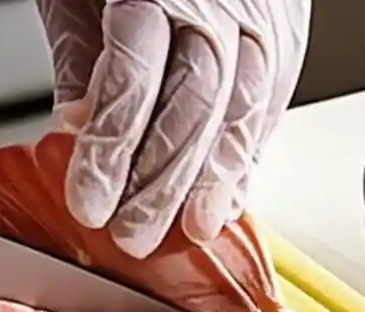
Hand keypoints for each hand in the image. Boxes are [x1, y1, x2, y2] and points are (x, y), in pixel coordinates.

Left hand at [36, 0, 309, 257]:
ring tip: (191, 228)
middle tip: (132, 234)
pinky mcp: (288, 31)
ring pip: (243, 111)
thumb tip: (75, 121)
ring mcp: (263, 18)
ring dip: (215, 180)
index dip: (111, 151)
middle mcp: (221, 5)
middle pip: (194, 108)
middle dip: (161, 183)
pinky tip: (232, 188)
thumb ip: (80, 47)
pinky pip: (273, 100)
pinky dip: (252, 151)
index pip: (136, 81)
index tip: (89, 202)